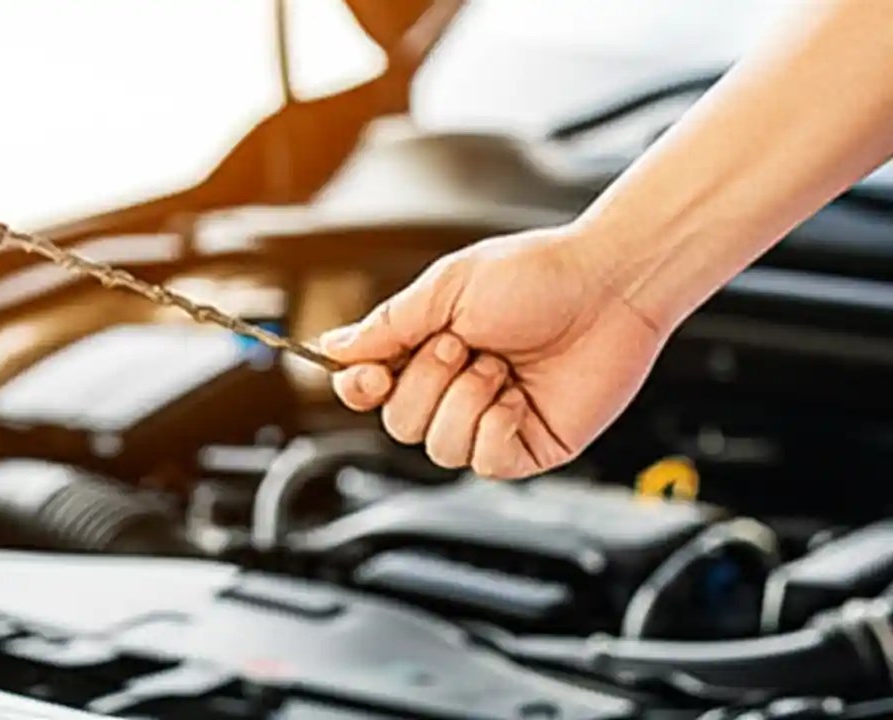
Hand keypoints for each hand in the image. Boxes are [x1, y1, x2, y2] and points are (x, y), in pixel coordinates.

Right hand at [321, 227, 666, 479]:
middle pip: (398, 423)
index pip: (368, 389)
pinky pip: (484, 463)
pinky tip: (518, 397)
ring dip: (464, 402)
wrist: (610, 285)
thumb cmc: (537, 274)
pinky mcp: (527, 446)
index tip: (369, 375)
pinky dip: (494, 428)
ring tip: (499, 366)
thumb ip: (388, 325)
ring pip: (437, 448)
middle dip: (426, 383)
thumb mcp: (447, 288)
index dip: (358, 389)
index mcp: (426, 349)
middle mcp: (453, 389)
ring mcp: (489, 421)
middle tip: (464, 344)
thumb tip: (332, 346)